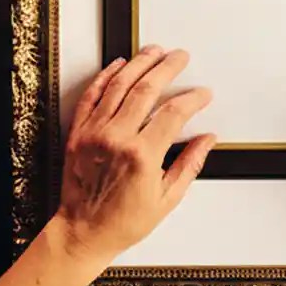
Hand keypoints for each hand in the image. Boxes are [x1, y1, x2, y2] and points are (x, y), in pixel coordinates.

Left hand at [55, 46, 215, 259]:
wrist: (83, 233)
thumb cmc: (123, 222)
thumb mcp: (167, 199)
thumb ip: (190, 164)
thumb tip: (207, 140)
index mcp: (142, 156)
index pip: (174, 113)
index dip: (193, 99)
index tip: (202, 94)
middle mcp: (117, 139)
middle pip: (147, 89)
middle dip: (168, 67)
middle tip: (180, 57)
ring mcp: (94, 133)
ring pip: (119, 85)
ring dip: (139, 64)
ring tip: (153, 51)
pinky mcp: (78, 133)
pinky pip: (92, 96)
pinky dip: (105, 77)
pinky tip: (118, 65)